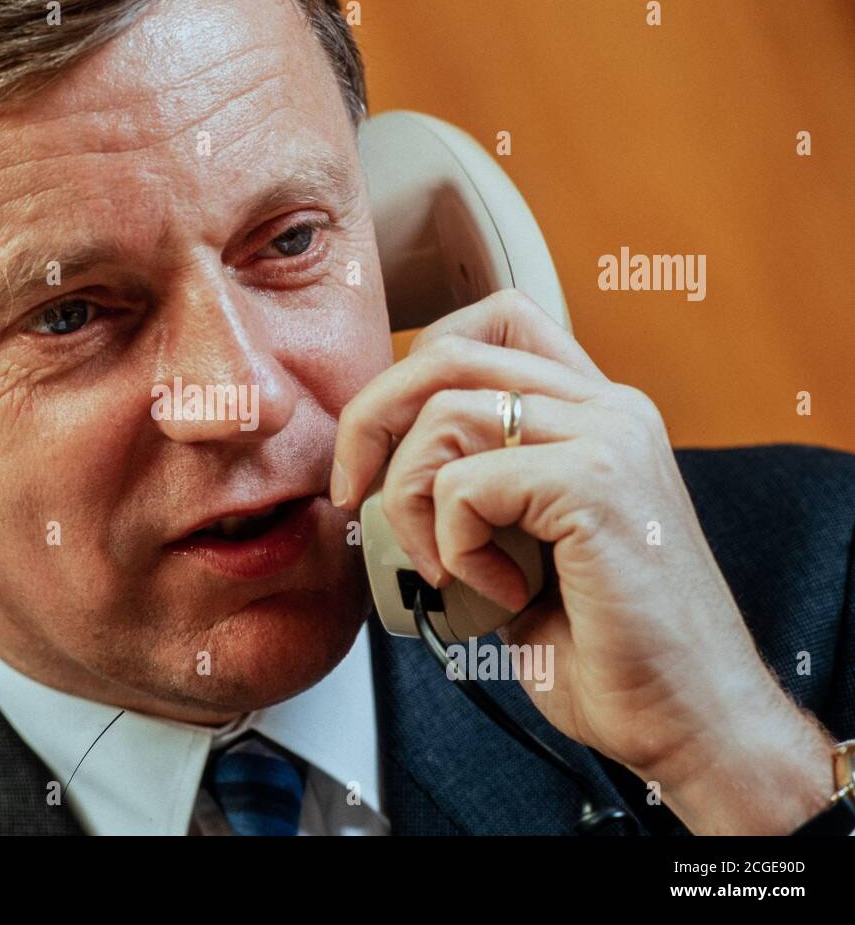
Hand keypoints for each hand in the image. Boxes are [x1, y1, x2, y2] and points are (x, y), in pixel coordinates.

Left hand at [331, 288, 833, 833]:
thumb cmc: (607, 645)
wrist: (687, 717)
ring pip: (445, 413)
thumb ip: (472, 490)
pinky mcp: (594, 482)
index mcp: (594, 412)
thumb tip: (376, 477)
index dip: (411, 370)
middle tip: (352, 494)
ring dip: (411, 501)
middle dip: (371, 420)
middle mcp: (607, 407)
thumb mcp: (521, 546)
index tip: (374, 449)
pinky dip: (452, 544)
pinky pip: (465, 485)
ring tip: (447, 567)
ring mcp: (607, 437)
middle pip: (448, 352)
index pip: (490, 323)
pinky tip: (499, 590)